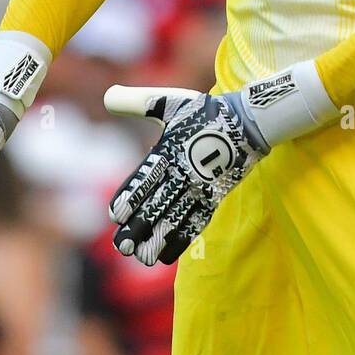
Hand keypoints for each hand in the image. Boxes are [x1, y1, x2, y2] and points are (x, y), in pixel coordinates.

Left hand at [103, 85, 269, 266]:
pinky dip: (180, 240)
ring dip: (157, 239)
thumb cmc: (204, 112)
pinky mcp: (214, 197)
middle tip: (120, 247)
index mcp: (168, 151)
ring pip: (175, 218)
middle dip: (138, 227)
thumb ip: (137, 102)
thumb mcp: (169, 102)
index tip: (115, 216)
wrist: (247, 121)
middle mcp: (182, 172)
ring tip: (139, 257)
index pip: (145, 178)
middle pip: (157, 204)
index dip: (130, 197)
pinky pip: (195, 222)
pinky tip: (165, 255)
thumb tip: (107, 97)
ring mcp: (200, 187)